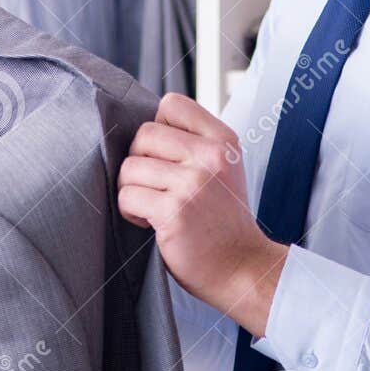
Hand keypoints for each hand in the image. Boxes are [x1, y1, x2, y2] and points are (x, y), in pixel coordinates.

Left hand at [117, 92, 287, 337]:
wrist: (242, 267)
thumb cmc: (223, 219)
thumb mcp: (222, 168)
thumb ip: (193, 142)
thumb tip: (142, 125)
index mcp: (223, 140)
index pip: (171, 104)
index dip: (158, 128)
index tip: (165, 155)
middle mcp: (211, 156)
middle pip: (144, 134)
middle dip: (139, 161)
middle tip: (154, 185)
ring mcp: (192, 184)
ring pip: (130, 167)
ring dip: (131, 189)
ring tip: (152, 205)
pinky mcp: (174, 211)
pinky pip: (127, 196)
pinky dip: (130, 210)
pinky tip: (149, 221)